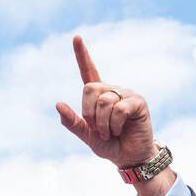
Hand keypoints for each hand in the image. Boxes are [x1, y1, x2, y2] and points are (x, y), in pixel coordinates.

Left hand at [55, 36, 173, 195]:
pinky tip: (120, 130)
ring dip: (103, 123)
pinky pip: (119, 108)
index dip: (82, 55)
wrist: (130, 158)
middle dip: (89, 112)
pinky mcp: (137, 102)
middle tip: (98, 129)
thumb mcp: (87, 136)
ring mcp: (125, 94)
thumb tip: (58, 104)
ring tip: (110, 133)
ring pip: (104, 101)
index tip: (76, 37)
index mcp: (98, 96)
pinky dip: (115, 124)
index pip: (88, 71)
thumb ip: (73, 122)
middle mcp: (111, 90)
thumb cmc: (110, 145)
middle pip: (90, 88)